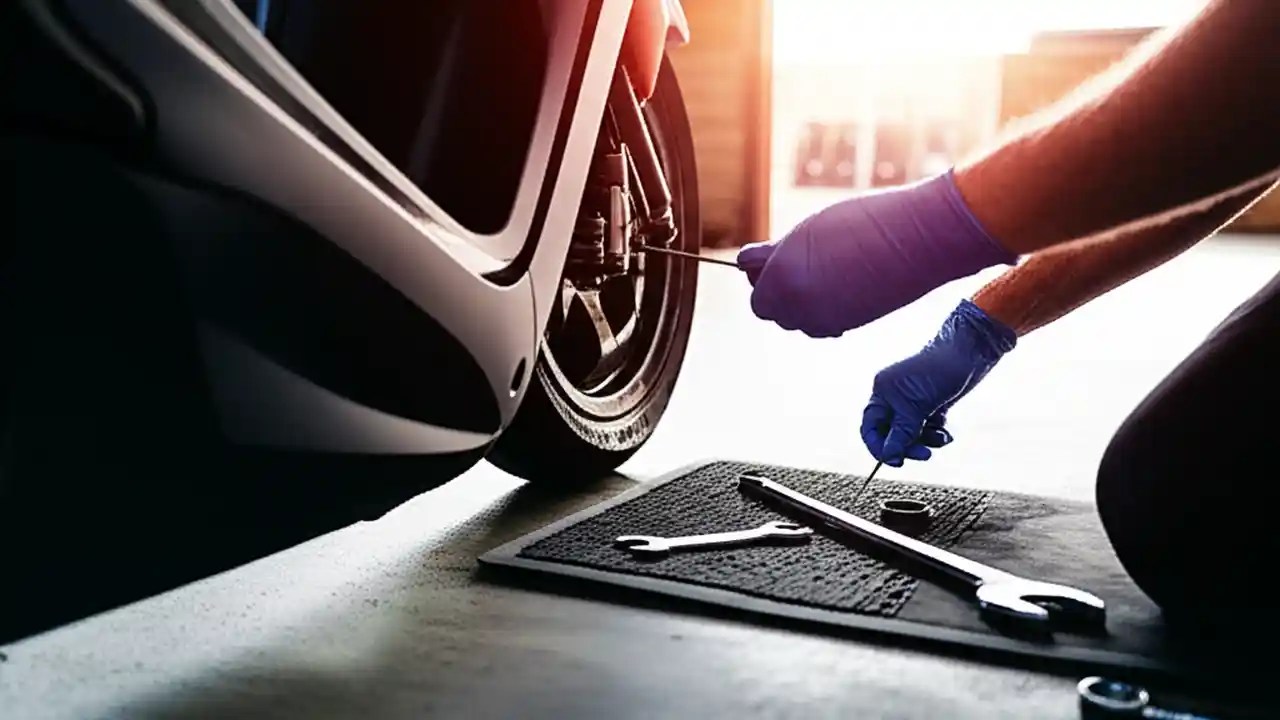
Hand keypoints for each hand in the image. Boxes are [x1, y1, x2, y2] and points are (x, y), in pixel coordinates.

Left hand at [737, 170, 1016, 337]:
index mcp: (784, 283)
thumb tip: (745, 262)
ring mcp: (828, 322)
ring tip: (828, 267)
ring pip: (801, 320)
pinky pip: (825, 323)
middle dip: (782, 291)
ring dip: (805, 299)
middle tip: (803, 259)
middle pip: (776, 313)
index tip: (776, 261)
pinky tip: (843, 281)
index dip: (764, 281)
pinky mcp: (852, 325)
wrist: (920, 237)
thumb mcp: (808, 230)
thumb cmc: (864, 223)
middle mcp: (802, 311)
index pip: (758, 300)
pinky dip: (826, 306)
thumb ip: (774, 254)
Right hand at [861, 300, 1016, 465]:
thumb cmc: (938, 372)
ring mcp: (912, 402)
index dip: (880, 447)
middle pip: (891, 434)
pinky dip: (936, 434)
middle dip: (908, 446)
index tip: (896, 461)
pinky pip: (926, 429)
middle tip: (924, 454)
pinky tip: (946, 432)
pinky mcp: (930, 405)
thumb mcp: (916, 407)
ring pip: (911, 434)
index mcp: (882, 392)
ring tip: (940, 437)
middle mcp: (894, 397)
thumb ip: (900, 434)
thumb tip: (889, 457)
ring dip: (925, 441)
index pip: (870, 428)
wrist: (970, 352)